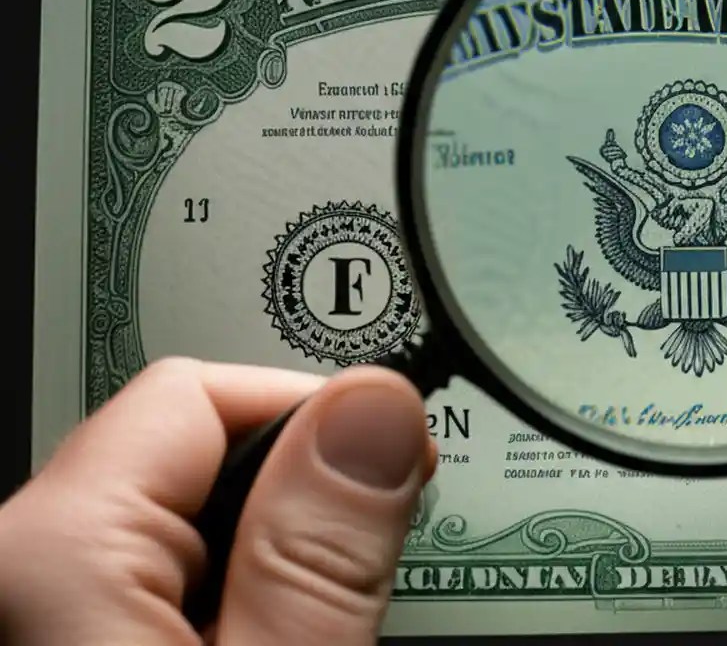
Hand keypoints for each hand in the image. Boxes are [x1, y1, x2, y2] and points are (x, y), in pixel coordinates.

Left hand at [0, 360, 437, 644]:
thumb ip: (320, 553)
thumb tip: (374, 409)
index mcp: (53, 557)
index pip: (196, 390)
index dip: (321, 411)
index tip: (402, 460)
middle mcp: (15, 568)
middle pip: (180, 451)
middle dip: (294, 488)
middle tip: (371, 562)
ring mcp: (30, 610)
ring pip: (165, 519)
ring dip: (261, 547)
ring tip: (319, 617)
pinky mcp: (54, 635)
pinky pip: (142, 576)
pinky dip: (219, 593)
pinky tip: (261, 634)